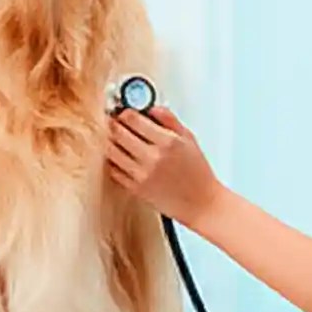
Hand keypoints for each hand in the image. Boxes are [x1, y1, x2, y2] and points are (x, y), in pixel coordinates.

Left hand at [107, 106, 225, 228]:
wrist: (201, 203)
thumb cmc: (198, 172)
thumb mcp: (189, 139)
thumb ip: (169, 120)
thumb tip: (151, 107)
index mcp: (167, 142)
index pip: (133, 119)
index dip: (125, 112)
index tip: (124, 112)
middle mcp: (152, 157)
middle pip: (118, 133)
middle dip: (114, 124)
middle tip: (115, 122)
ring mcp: (141, 174)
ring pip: (111, 151)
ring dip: (110, 142)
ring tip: (116, 139)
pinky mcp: (135, 189)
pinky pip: (113, 170)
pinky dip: (113, 161)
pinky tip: (121, 157)